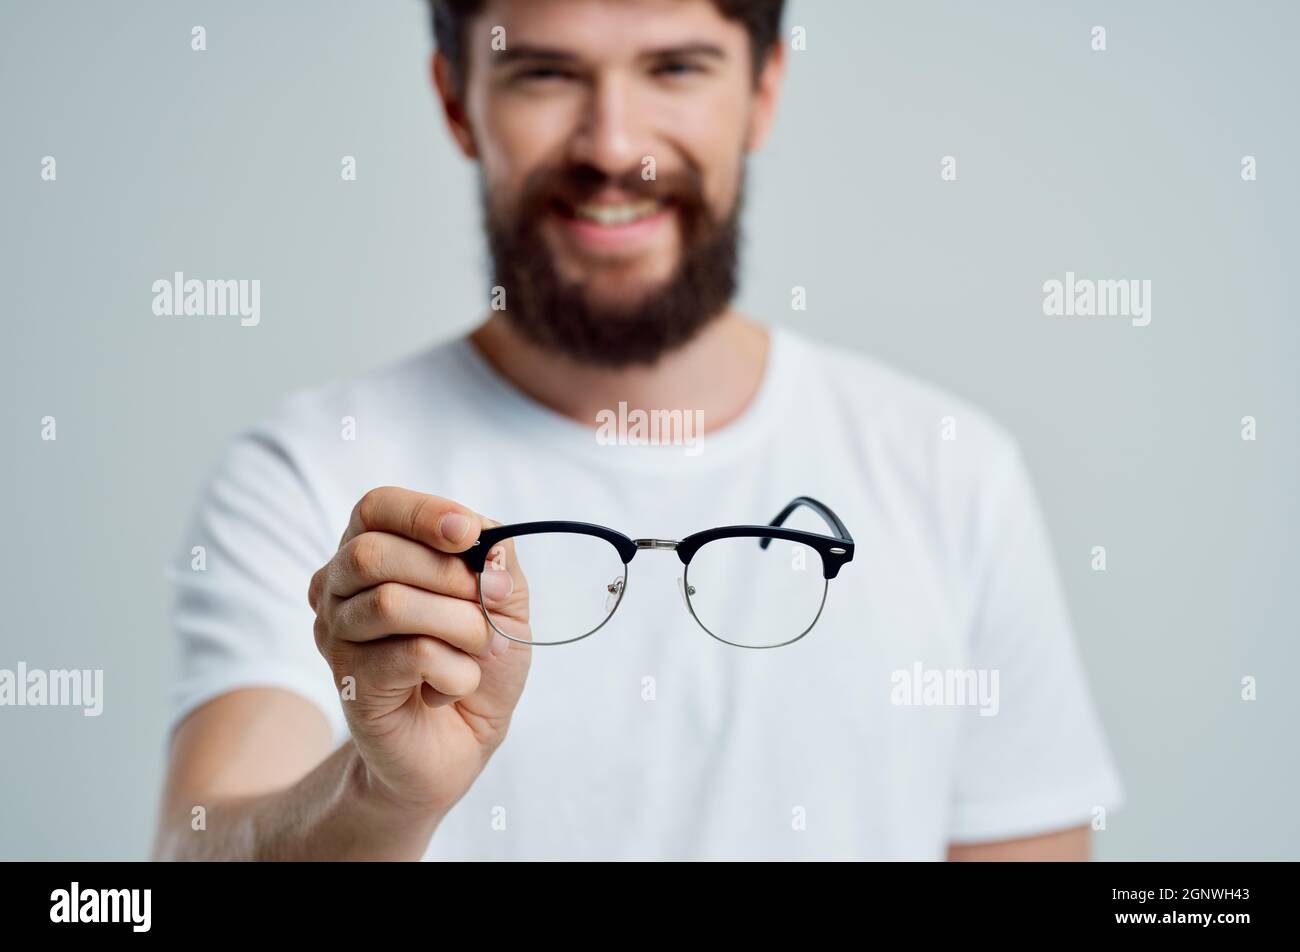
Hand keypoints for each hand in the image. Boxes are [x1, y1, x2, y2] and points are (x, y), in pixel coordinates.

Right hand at [308, 487, 529, 820]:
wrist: (460, 738)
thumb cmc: (475, 657)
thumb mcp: (503, 600)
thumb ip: (496, 559)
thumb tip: (483, 542)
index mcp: (372, 549)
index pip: (376, 507)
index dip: (422, 513)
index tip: (467, 533)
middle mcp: (339, 588)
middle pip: (373, 554)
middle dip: (449, 577)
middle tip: (489, 605)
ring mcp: (336, 636)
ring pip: (391, 604)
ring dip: (462, 626)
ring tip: (481, 649)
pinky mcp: (350, 682)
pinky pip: (411, 656)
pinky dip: (455, 671)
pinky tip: (451, 687)